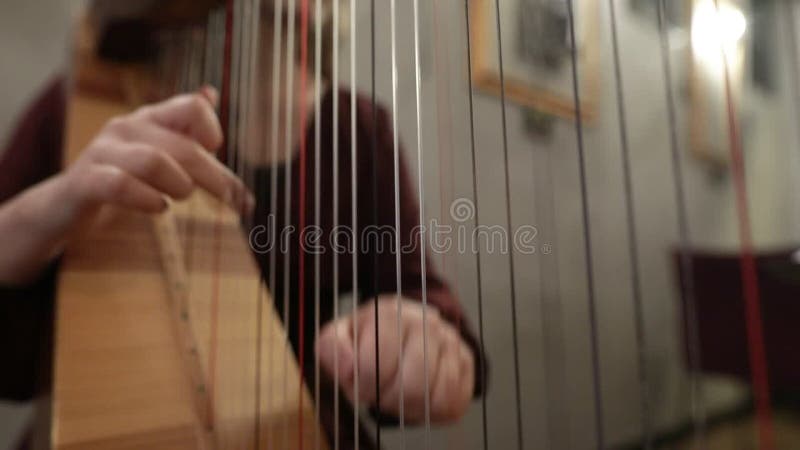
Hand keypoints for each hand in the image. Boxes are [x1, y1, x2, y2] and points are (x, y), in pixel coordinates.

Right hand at [61, 86, 252, 219]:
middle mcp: (127, 127)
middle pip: (184, 147)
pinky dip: (147, 199)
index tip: (216, 155)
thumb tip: (211, 93)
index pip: (193, 107)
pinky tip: (159, 207)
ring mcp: (103, 152)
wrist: (64, 206)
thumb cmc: (123, 180)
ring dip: (179, 186)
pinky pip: (120, 186)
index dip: (213, 132)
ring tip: (180, 198)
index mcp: (150, 118)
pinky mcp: (84, 181)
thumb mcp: (159, 154)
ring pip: (154, 162)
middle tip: (226, 199)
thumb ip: (188, 133)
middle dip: (213, 177)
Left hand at [316, 297, 474, 423]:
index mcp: (390, 312)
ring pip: (433, 395)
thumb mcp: (338, 337)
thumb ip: (331, 348)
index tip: (360, 386)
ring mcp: (450, 340)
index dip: (362, 387)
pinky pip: (454, 400)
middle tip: (381, 393)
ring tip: (398, 394)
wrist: (403, 331)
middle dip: (388, 399)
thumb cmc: (367, 340)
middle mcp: (426, 322)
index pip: (373, 367)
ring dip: (409, 407)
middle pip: (409, 386)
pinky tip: (419, 398)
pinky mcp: (466, 361)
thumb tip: (347, 368)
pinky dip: (433, 409)